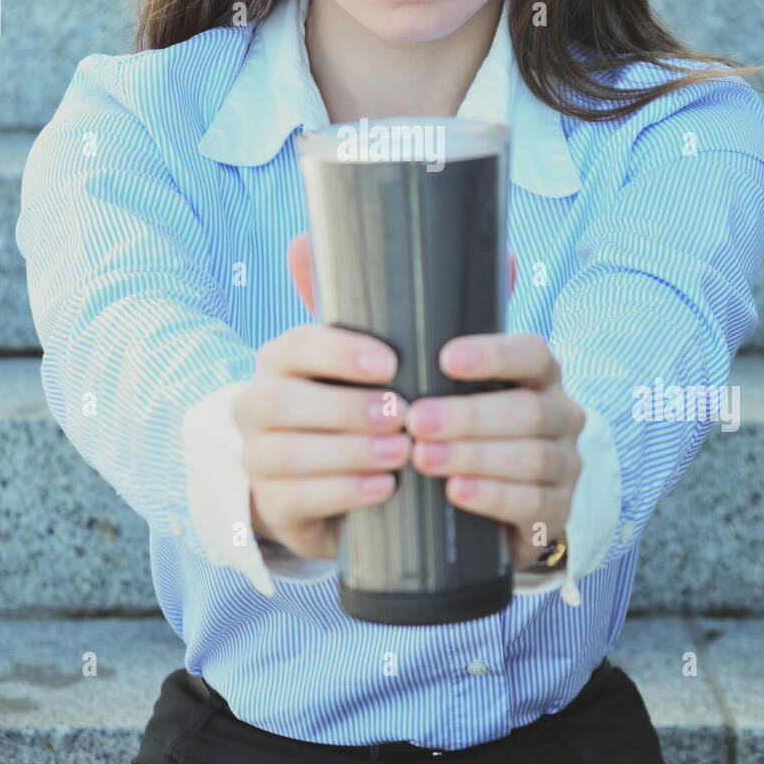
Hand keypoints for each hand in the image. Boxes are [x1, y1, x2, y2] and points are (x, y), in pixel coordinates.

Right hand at [231, 235, 409, 560]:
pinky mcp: (273, 505)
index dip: (339, 353)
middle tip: (403, 415)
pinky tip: (384, 490)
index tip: (390, 363)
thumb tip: (506, 258)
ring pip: (284, 453)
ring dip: (347, 453)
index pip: (297, 344)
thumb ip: (426, 317)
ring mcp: (258, 457)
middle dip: (345, 409)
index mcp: (282, 358)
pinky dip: (342, 493)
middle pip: (281, 401)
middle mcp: (257, 403)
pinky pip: (294, 499)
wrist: (336, 481)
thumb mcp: (390, 362)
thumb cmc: (369, 404)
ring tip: (400, 454)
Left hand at [405, 275, 585, 571]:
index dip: (494, 353)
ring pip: (534, 458)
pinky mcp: (556, 512)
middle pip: (529, 410)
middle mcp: (559, 412)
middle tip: (413, 420)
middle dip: (470, 415)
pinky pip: (535, 504)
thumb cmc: (444, 414)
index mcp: (535, 371)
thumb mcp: (420, 369)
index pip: (532, 352)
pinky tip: (455, 494)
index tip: (445, 357)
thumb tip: (304, 246)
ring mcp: (564, 464)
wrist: (478, 497)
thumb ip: (376, 318)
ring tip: (423, 458)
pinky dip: (493, 498)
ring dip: (475, 457)